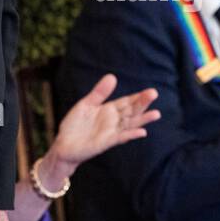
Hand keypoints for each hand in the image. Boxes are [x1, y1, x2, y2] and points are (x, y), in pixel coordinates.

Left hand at [44, 74, 159, 180]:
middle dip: (143, 103)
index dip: (138, 97)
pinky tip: (142, 132)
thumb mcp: (86, 104)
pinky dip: (131, 135)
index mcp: (109, 110)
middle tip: (154, 94)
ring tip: (156, 114)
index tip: (150, 91)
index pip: (127, 102)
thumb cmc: (74, 125)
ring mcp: (111, 131)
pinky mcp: (106, 142)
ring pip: (130, 124)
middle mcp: (113, 121)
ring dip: (143, 120)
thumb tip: (112, 76)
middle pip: (131, 111)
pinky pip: (120, 137)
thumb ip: (99, 92)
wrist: (63, 144)